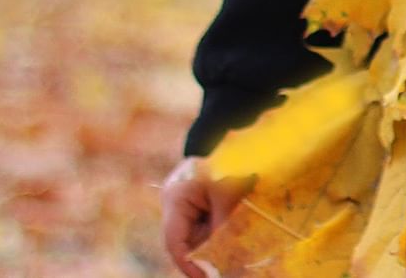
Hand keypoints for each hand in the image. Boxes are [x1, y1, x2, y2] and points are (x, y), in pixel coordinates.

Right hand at [160, 155, 247, 276]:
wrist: (232, 140)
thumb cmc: (227, 162)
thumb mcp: (227, 195)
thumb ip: (221, 224)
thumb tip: (221, 253)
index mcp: (175, 199)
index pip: (174, 241)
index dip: (186, 263)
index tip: (201, 276)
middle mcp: (174, 204)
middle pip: (185, 240)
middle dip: (202, 255)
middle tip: (216, 271)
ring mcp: (184, 204)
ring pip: (196, 234)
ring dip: (212, 243)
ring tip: (228, 250)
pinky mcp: (195, 203)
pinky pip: (203, 225)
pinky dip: (215, 232)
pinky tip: (229, 236)